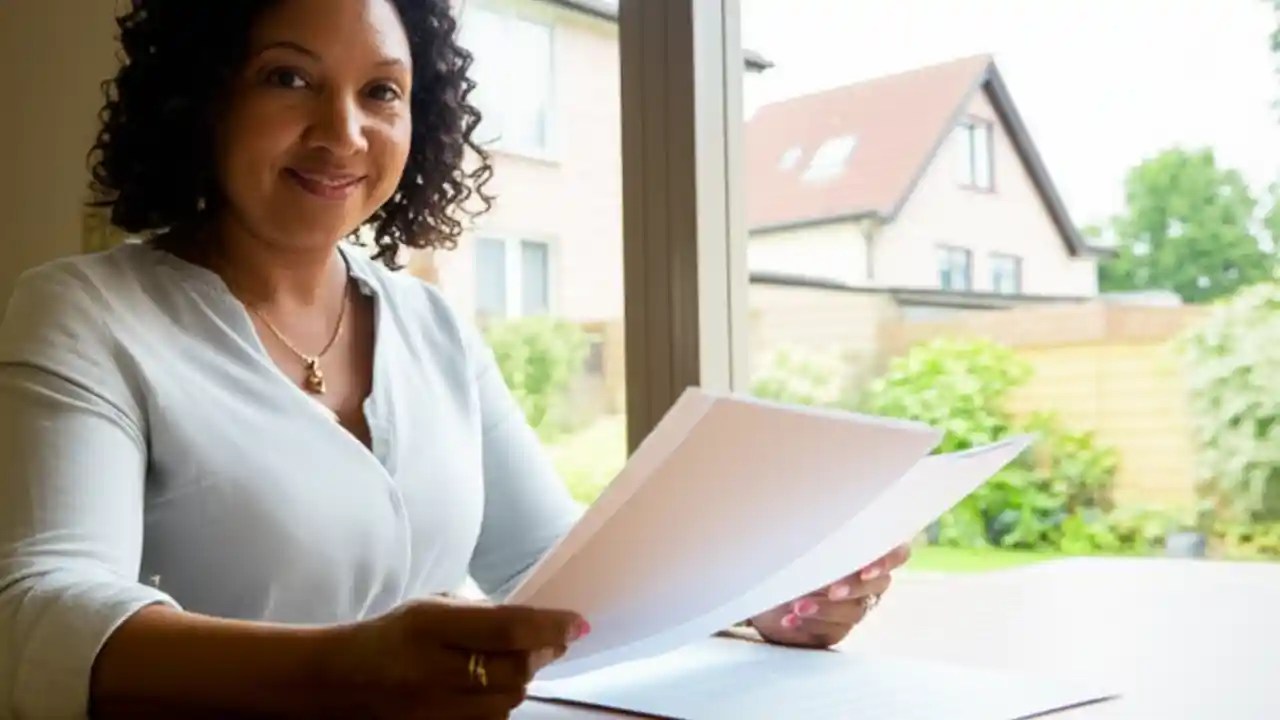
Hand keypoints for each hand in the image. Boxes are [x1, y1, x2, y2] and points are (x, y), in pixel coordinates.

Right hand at [324, 596, 589, 719]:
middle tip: (553, 641)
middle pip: (514, 670)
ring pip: (507, 702)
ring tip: (517, 663)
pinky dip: (501, 704)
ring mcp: (434, 710)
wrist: (337, 683)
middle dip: (541, 654)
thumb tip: (534, 624)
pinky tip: (494, 689)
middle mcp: (433, 671)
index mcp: (429, 626)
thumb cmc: (390, 637)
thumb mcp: (429, 608)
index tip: (578, 623)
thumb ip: (479, 614)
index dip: (549, 627)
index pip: (506, 629)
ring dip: (521, 680)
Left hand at [748, 544, 909, 648]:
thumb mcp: (798, 544)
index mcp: (864, 552)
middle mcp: (867, 581)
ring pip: (854, 611)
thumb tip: (814, 525)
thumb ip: (816, 538)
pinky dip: (809, 624)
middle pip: (879, 585)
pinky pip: (832, 630)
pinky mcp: (837, 629)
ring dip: (824, 609)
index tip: (866, 570)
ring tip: (797, 607)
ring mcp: (854, 607)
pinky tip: (789, 620)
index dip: (888, 561)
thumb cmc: (786, 557)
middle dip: (854, 587)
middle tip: (832, 591)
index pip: (896, 553)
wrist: (763, 591)